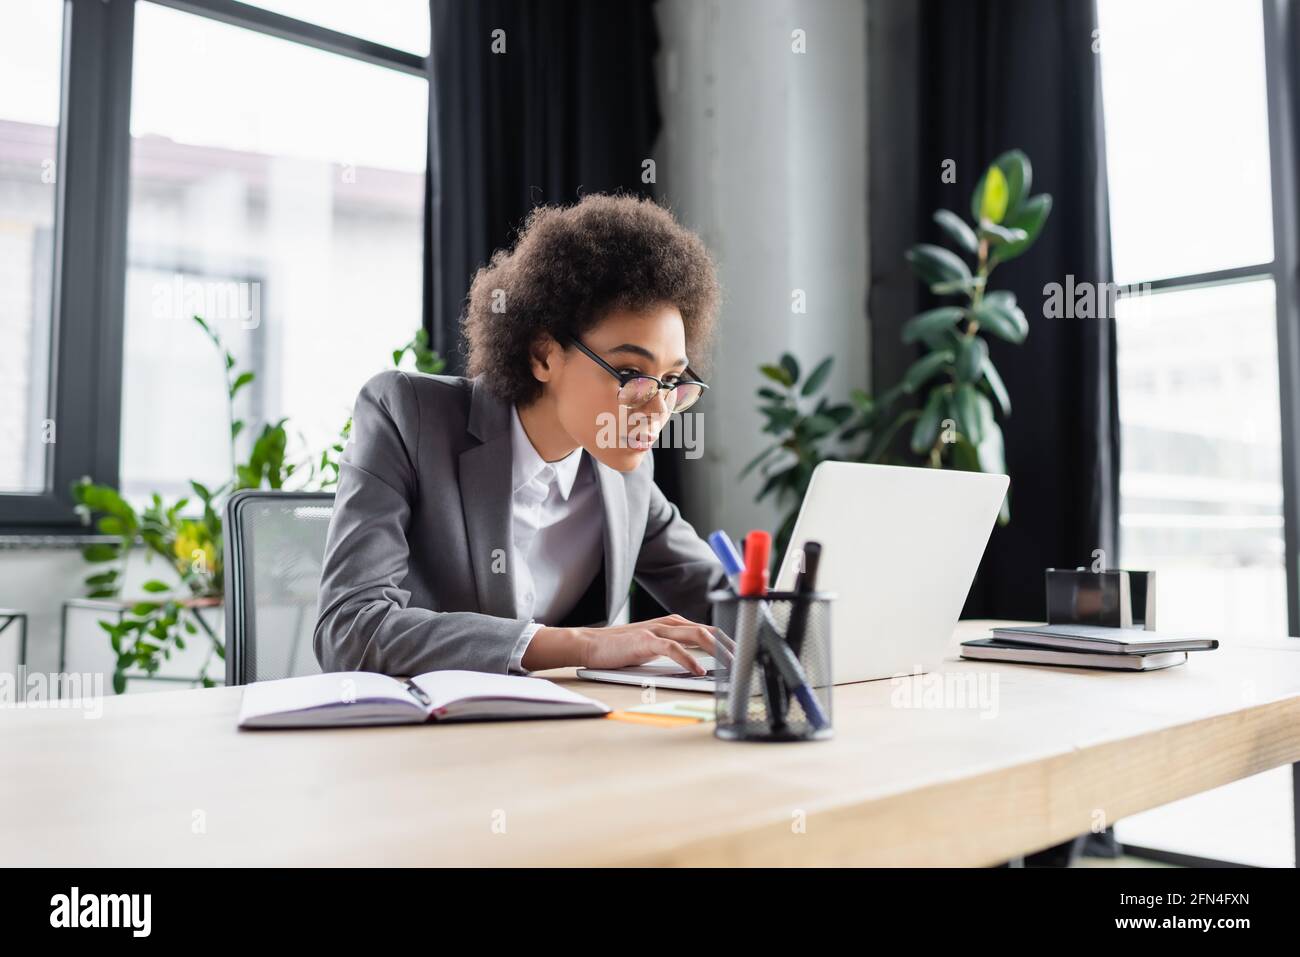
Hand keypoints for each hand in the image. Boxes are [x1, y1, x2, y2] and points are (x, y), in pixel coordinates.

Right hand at [525, 615, 733, 674]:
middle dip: (731, 645)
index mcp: (675, 624)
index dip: (730, 642)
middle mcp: (670, 623)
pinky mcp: (646, 641)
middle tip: (747, 661)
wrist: (591, 645)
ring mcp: (659, 630)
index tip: (745, 657)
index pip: (711, 630)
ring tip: (731, 665)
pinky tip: (699, 671)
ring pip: (697, 635)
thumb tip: (704, 666)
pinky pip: (673, 648)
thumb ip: (678, 650)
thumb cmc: (623, 649)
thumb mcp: (656, 647)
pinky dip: (689, 659)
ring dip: (718, 651)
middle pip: (710, 630)